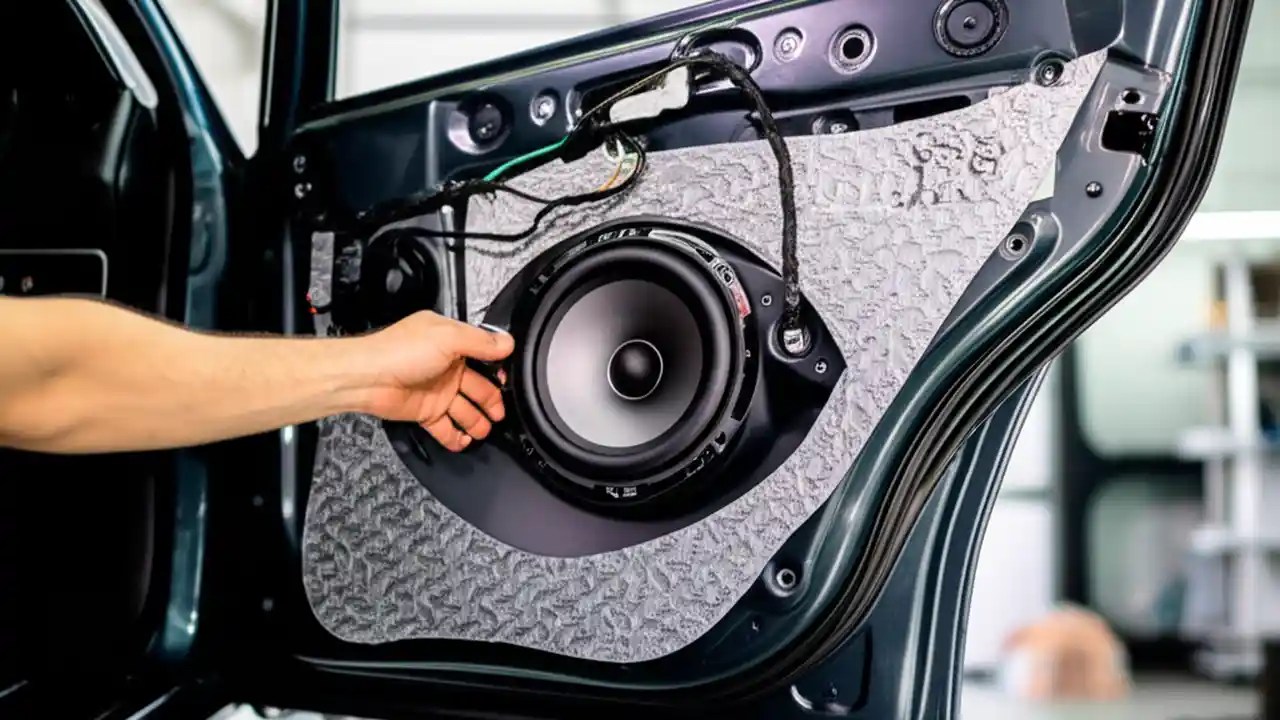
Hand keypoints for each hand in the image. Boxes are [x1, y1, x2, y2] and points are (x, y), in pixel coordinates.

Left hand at [357, 311, 514, 450]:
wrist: (367, 378)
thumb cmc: (399, 351)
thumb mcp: (448, 337)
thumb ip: (481, 341)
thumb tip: (507, 343)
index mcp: (451, 342)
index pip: (483, 356)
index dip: (497, 370)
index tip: (508, 381)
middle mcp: (446, 366)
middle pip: (478, 387)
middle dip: (491, 401)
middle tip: (500, 413)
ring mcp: (437, 390)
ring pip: (464, 410)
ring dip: (477, 422)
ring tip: (485, 431)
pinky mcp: (426, 412)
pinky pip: (445, 428)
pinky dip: (456, 436)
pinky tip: (466, 441)